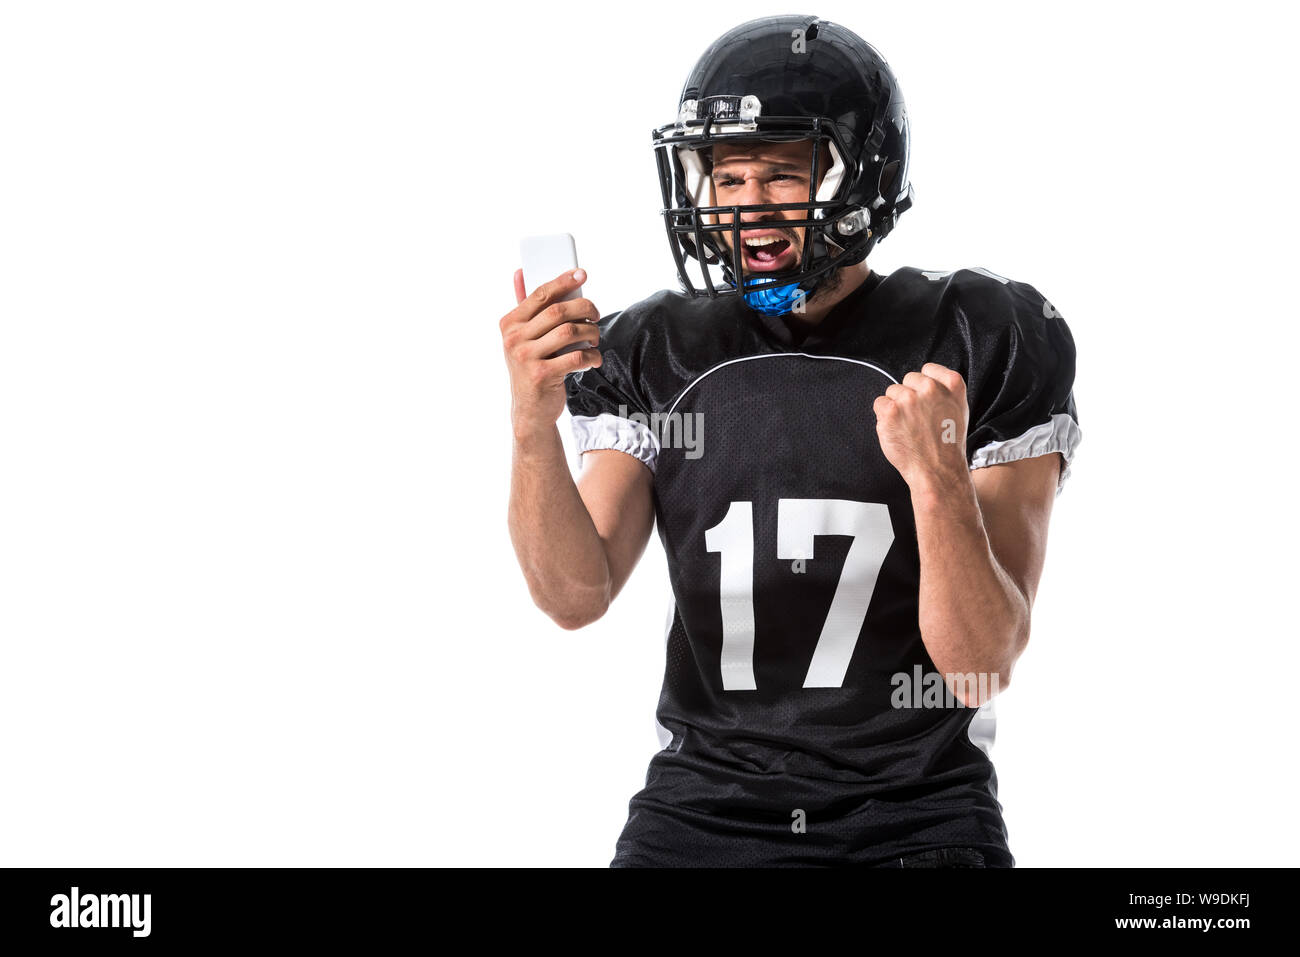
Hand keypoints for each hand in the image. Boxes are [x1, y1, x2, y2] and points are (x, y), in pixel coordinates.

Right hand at [500, 267, 601, 439]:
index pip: (539, 294)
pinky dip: (591, 356)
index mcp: (509, 324)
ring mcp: (526, 358)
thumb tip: (520, 272)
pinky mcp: (541, 375)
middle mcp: (514, 339)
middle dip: (584, 308)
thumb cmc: (532, 368)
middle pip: (558, 311)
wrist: (529, 411)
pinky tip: (593, 358)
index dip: (563, 281)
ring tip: (595, 338)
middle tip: (596, 314)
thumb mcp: (522, 339)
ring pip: (569, 332)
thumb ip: (525, 308)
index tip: (582, 274)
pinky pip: (576, 357)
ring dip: (591, 332)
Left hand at [872, 362, 970, 493]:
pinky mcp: (890, 411)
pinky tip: (896, 430)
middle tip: (917, 419)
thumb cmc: (947, 445)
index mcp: (951, 385)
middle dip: (909, 395)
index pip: (928, 369)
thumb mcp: (959, 410)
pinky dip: (883, 416)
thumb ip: (945, 391)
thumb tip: (924, 379)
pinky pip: (879, 403)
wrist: (938, 470)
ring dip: (896, 407)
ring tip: (909, 427)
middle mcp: (930, 388)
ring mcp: (909, 399)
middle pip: (908, 379)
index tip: (926, 399)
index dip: (923, 384)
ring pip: (892, 391)